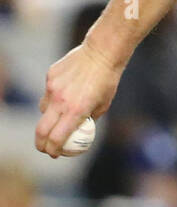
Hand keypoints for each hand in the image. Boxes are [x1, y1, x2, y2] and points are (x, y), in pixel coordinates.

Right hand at [35, 39, 123, 158]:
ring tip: (62, 111)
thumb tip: (79, 131)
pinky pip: (47, 92)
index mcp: (76, 111)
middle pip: (41, 130)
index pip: (56, 138)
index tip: (54, 154)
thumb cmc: (107, 81)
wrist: (101, 53)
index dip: (53, 150)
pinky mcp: (50, 76)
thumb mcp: (103, 105)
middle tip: (45, 147)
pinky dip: (54, 96)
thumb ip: (88, 119)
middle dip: (40, 143)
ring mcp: (53, 88)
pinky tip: (67, 89)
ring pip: (43, 109)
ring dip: (49, 116)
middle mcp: (61, 101)